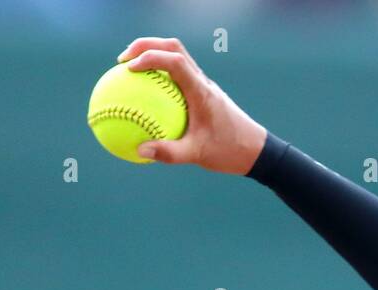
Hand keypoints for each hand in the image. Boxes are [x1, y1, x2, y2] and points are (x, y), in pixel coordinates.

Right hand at [118, 37, 266, 172]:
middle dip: (146, 46)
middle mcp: (202, 81)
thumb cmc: (228, 151)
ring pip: (177, 57)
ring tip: (129, 70)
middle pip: (174, 48)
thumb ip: (169, 153)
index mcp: (201, 90)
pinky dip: (159, 77)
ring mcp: (202, 85)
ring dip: (153, 55)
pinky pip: (177, 77)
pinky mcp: (201, 93)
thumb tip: (140, 150)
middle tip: (122, 60)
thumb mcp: (197, 155)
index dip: (151, 57)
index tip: (130, 68)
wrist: (254, 149)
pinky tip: (143, 96)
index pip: (175, 61)